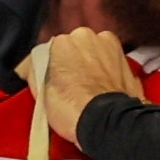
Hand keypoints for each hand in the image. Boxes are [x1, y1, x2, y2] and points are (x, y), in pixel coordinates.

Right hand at [39, 27, 142, 142]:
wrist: (108, 123)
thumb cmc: (71, 109)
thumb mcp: (41, 92)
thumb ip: (36, 71)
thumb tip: (32, 66)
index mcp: (61, 42)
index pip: (50, 51)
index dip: (51, 67)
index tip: (53, 81)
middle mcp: (86, 35)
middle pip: (74, 47)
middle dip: (72, 61)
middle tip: (72, 84)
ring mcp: (109, 44)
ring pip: (93, 51)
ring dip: (91, 63)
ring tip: (90, 87)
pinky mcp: (127, 58)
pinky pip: (110, 60)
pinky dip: (107, 69)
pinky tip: (104, 86)